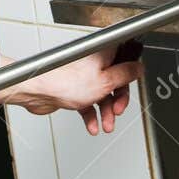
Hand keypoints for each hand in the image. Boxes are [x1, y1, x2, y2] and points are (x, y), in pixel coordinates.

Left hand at [0, 42, 142, 134]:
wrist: (39, 92)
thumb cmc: (65, 82)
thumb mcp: (106, 81)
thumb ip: (125, 75)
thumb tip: (139, 68)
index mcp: (103, 53)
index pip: (124, 60)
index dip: (130, 75)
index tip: (132, 86)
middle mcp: (94, 63)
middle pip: (115, 81)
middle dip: (117, 100)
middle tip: (118, 111)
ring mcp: (83, 76)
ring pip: (102, 94)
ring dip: (106, 112)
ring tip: (106, 124)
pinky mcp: (74, 89)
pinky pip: (88, 102)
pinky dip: (92, 114)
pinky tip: (93, 125)